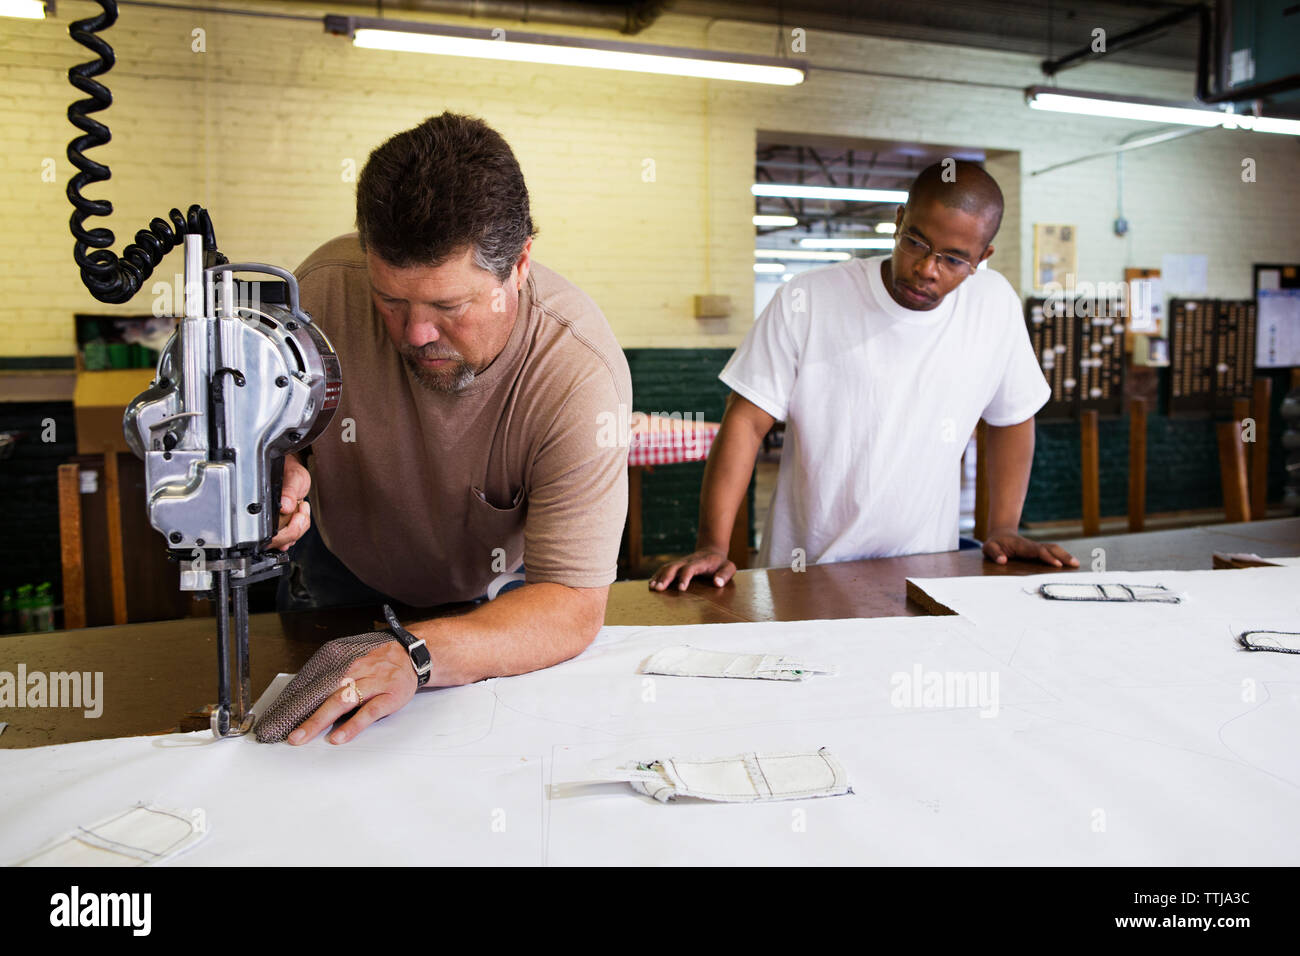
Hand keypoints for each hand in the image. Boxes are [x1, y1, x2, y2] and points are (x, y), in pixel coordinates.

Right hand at [268, 452, 310, 550]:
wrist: (290, 469)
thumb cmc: (287, 469)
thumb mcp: (292, 476)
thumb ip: (289, 490)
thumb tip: (285, 505)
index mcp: (257, 506)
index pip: (265, 534)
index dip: (285, 531)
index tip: (297, 515)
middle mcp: (260, 518)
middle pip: (276, 542)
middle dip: (295, 530)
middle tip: (302, 511)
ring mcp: (268, 524)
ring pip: (283, 542)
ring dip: (298, 529)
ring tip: (301, 509)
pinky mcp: (277, 526)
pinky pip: (288, 538)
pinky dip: (298, 530)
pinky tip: (299, 517)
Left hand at [287, 641, 417, 745]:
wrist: (414, 656)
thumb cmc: (383, 663)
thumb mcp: (359, 664)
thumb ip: (339, 680)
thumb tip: (312, 700)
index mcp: (346, 666)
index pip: (319, 685)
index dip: (301, 703)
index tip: (285, 719)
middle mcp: (357, 672)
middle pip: (327, 695)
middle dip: (307, 716)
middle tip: (292, 735)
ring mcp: (374, 684)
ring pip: (343, 701)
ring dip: (321, 720)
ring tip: (305, 736)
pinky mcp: (389, 696)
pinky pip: (368, 712)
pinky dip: (352, 725)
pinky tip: (339, 737)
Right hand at [649, 548, 735, 590]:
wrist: (712, 551)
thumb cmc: (721, 563)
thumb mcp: (729, 567)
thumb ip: (725, 574)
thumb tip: (717, 583)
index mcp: (701, 562)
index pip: (690, 568)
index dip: (685, 577)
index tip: (681, 588)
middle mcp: (688, 561)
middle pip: (674, 567)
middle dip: (665, 578)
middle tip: (658, 589)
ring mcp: (681, 562)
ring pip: (667, 567)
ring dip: (659, 577)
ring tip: (652, 587)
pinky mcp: (677, 565)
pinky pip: (664, 569)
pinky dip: (657, 575)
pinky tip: (651, 584)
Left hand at [982, 530, 1078, 567]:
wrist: (1000, 535)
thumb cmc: (994, 543)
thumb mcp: (989, 547)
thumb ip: (995, 553)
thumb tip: (1003, 561)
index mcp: (1021, 546)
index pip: (1037, 551)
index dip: (1047, 557)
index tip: (1057, 565)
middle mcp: (1031, 546)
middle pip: (1050, 548)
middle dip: (1062, 555)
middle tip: (1075, 564)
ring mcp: (1036, 548)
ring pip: (1053, 549)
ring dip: (1065, 555)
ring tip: (1076, 564)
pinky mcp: (1038, 551)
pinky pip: (1051, 553)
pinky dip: (1061, 557)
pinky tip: (1069, 564)